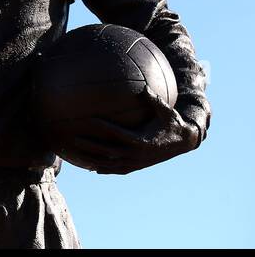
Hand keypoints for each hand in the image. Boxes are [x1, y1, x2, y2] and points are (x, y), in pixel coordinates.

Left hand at [59, 92, 200, 174]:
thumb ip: (153, 100)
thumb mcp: (165, 110)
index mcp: (142, 140)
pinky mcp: (139, 166)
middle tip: (73, 138)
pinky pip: (119, 170)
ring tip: (77, 156)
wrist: (184, 141)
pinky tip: (92, 168)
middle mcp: (138, 154)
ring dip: (94, 160)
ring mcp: (138, 162)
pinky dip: (106, 170)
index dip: (102, 127)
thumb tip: (143, 86)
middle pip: (109, 151)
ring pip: (111, 164)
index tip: (88, 120)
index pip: (117, 133)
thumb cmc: (172, 122)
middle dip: (90, 145)